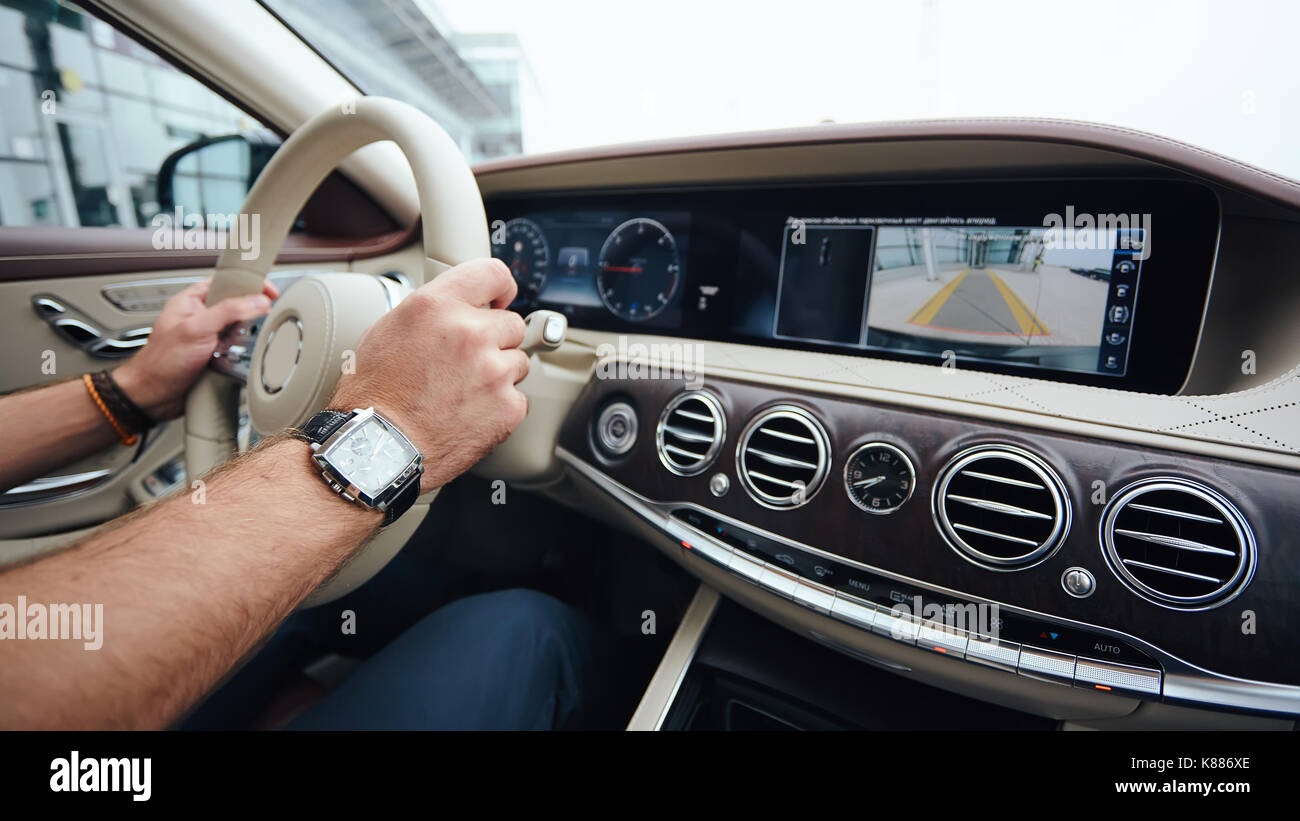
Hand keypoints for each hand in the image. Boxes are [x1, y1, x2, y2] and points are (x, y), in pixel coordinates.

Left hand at [114, 278, 278, 419]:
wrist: (152, 397)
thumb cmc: (160, 362)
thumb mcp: (196, 329)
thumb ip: (229, 311)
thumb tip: (258, 300)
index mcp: (192, 301)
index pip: (227, 282)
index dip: (249, 284)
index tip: (269, 292)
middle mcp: (201, 317)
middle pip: (237, 307)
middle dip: (246, 318)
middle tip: (248, 325)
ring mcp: (208, 337)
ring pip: (239, 331)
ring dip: (242, 340)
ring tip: (233, 347)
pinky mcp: (215, 357)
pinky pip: (237, 352)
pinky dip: (240, 357)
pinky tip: (232, 362)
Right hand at [330, 258, 528, 492]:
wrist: (379, 449)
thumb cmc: (374, 396)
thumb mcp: (388, 330)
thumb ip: (432, 312)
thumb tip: (455, 308)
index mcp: (437, 306)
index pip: (493, 273)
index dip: (500, 287)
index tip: (501, 298)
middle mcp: (470, 333)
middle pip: (511, 323)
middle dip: (494, 339)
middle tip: (466, 363)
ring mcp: (493, 371)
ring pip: (517, 361)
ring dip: (498, 374)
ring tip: (462, 393)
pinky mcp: (508, 406)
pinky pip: (517, 398)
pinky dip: (499, 406)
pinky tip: (469, 414)